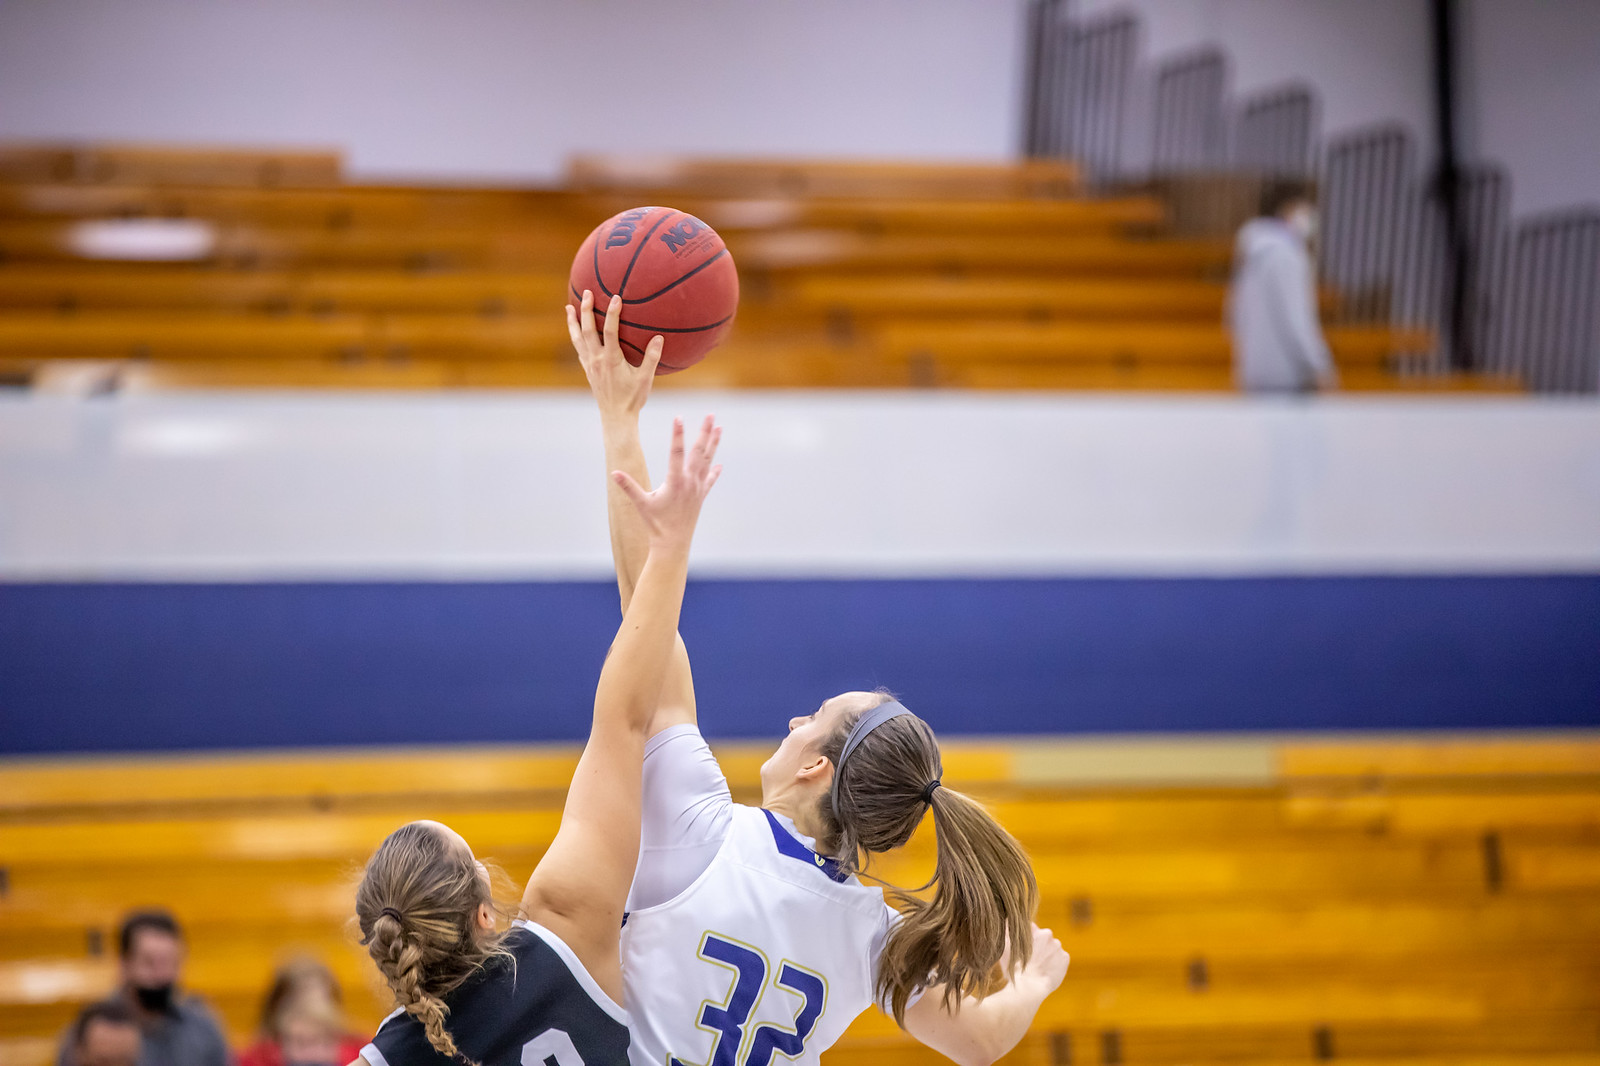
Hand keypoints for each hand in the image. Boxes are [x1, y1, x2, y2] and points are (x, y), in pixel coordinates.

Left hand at [566, 290, 661, 418]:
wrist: (616, 418)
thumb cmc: (633, 399)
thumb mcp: (645, 379)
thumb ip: (652, 357)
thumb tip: (659, 337)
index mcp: (611, 359)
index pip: (610, 330)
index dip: (612, 313)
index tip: (616, 297)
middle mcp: (597, 360)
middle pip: (587, 330)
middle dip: (586, 310)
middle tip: (587, 292)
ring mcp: (590, 365)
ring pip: (578, 339)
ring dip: (573, 322)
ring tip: (569, 307)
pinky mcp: (588, 371)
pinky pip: (578, 349)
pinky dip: (575, 336)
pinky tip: (576, 331)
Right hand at [613, 416, 721, 552]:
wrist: (673, 544)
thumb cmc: (655, 523)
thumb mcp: (640, 503)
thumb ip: (628, 487)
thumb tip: (614, 473)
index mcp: (675, 481)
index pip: (676, 452)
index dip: (677, 434)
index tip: (679, 417)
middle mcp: (690, 482)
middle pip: (699, 452)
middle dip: (705, 432)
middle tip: (712, 415)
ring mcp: (698, 489)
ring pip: (707, 461)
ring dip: (713, 444)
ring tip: (719, 427)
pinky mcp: (700, 496)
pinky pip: (709, 480)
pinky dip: (714, 471)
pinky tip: (719, 463)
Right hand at [1012, 925, 1068, 994]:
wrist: (1030, 988)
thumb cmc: (1015, 968)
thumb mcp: (1006, 948)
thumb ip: (1007, 932)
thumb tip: (1007, 921)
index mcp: (1034, 930)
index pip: (1032, 930)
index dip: (1027, 940)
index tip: (1023, 949)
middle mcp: (1049, 935)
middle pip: (1044, 939)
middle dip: (1039, 946)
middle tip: (1031, 959)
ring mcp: (1058, 947)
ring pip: (1052, 949)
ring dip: (1047, 955)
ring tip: (1039, 967)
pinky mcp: (1065, 958)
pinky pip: (1060, 958)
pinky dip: (1055, 963)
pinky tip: (1046, 970)